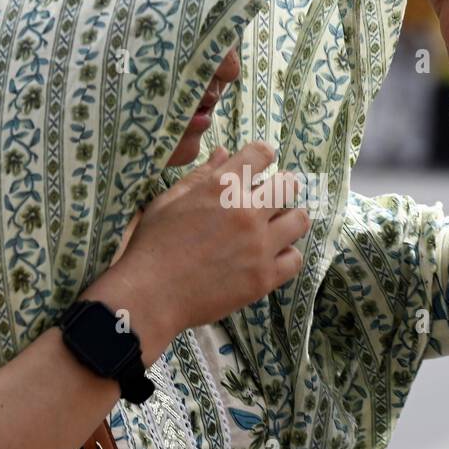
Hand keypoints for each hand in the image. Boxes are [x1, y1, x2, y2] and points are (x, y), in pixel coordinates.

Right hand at [83, 141, 309, 357]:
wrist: (149, 295)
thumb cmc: (152, 246)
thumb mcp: (169, 200)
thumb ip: (201, 175)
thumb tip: (224, 152)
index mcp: (220, 186)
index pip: (262, 154)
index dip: (263, 157)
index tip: (260, 167)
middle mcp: (245, 211)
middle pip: (288, 185)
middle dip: (281, 187)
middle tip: (270, 199)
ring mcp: (258, 246)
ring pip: (299, 220)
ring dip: (288, 220)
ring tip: (274, 228)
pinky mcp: (263, 278)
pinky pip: (295, 259)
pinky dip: (286, 256)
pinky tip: (270, 257)